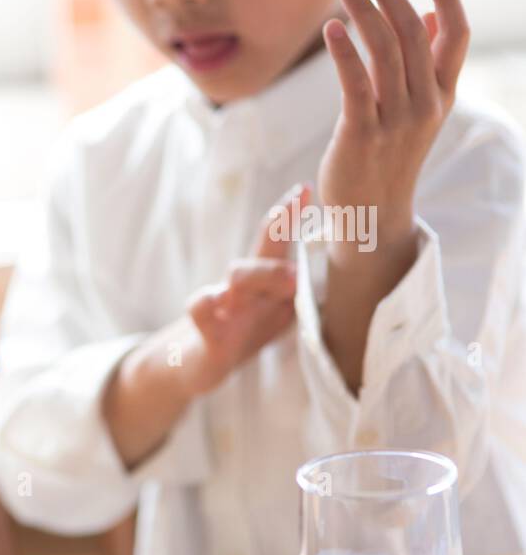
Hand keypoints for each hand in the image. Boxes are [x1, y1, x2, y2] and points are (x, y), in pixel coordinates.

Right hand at [175, 185, 304, 395]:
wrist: (200, 366)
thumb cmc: (243, 335)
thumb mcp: (276, 315)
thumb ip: (300, 296)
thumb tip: (354, 280)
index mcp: (267, 284)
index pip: (280, 243)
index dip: (291, 215)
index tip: (306, 188)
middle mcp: (244, 287)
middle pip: (262, 248)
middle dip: (280, 224)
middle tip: (297, 202)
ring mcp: (223, 306)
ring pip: (238, 275)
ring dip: (264, 273)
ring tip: (293, 280)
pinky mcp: (206, 333)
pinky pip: (201, 310)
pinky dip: (207, 303)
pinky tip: (217, 301)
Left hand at [319, 0, 468, 260]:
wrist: (373, 217)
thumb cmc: (388, 158)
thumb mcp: (415, 111)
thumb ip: (423, 66)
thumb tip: (427, 18)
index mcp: (441, 94)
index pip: (456, 34)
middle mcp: (424, 104)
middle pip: (412, 31)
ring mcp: (394, 120)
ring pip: (383, 50)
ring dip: (362, 10)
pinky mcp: (361, 135)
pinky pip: (355, 84)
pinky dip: (344, 51)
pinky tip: (332, 28)